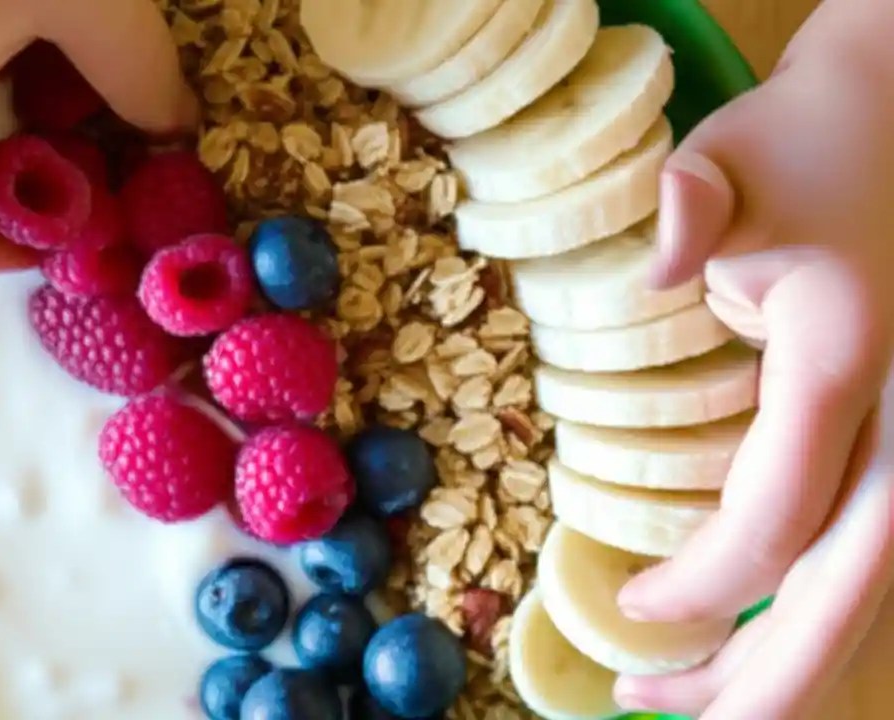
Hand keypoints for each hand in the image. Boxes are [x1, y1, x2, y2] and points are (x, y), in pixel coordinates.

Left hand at [612, 16, 893, 718]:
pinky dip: (796, 606)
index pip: (783, 518)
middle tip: (660, 719)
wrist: (891, 116)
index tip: (629, 613)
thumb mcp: (734, 163)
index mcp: (849, 367)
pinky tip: (731, 632)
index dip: (707, 584)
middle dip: (773, 682)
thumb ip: (693, 204)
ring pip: (862, 587)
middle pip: (852, 591)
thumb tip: (659, 269)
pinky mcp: (891, 439)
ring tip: (675, 698)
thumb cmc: (805, 142)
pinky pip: (852, 549)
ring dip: (781, 658)